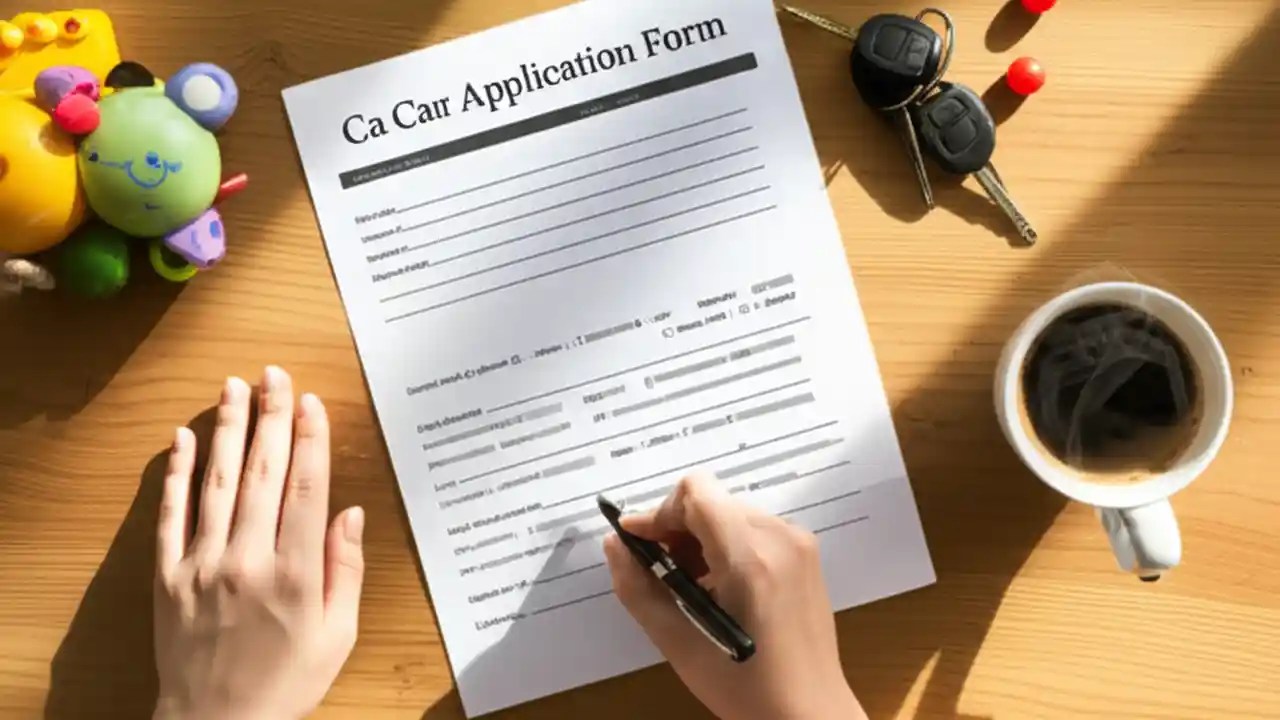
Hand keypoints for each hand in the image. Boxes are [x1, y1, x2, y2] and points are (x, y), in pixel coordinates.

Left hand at [153, 367, 364, 719]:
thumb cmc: (287, 684)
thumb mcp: (338, 636)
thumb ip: (344, 571)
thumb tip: (349, 513)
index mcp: (295, 575)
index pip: (305, 490)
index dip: (309, 440)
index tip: (310, 401)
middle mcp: (248, 560)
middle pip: (260, 474)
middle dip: (269, 417)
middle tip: (273, 374)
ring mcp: (202, 566)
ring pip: (215, 483)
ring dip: (225, 430)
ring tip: (232, 387)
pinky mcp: (168, 577)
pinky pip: (170, 516)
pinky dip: (175, 475)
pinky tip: (182, 438)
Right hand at [603, 474, 864, 719]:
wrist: (809, 714)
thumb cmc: (744, 686)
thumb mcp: (679, 644)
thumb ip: (639, 589)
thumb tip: (615, 543)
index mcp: (750, 556)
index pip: (696, 492)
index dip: (659, 512)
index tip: (638, 543)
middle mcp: (780, 536)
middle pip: (712, 502)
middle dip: (676, 529)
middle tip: (659, 572)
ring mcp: (799, 543)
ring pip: (730, 513)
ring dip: (700, 538)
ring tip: (690, 585)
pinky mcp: (806, 554)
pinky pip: (754, 529)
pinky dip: (725, 545)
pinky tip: (719, 587)